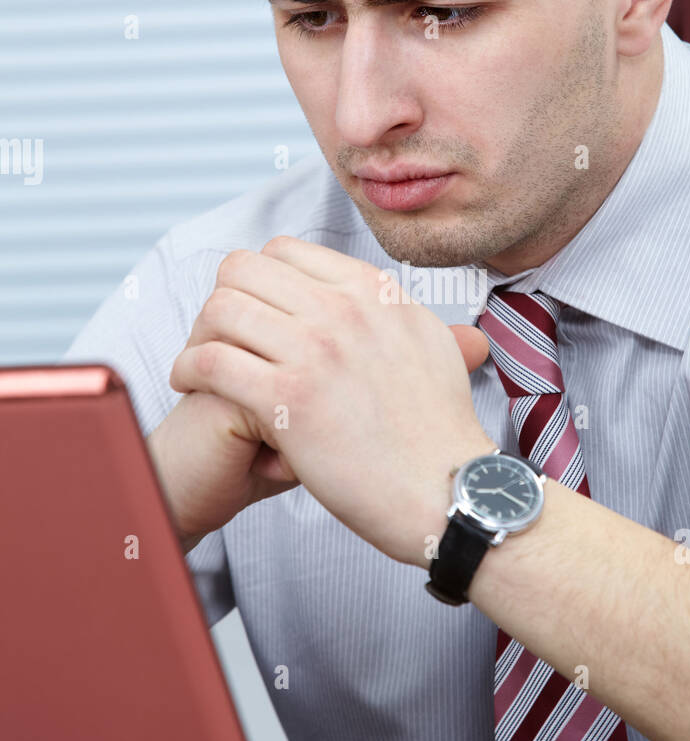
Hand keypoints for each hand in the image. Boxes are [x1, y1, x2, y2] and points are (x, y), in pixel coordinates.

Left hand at [168, 237, 495, 563]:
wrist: (448, 490)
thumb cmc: (440, 432)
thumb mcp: (430, 344)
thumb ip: (393, 312)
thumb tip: (377, 299)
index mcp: (372, 291)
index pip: (284, 251)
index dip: (258, 279)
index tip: (253, 312)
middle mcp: (343, 310)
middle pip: (243, 269)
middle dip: (222, 300)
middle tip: (218, 336)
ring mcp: (314, 351)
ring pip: (221, 309)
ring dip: (199, 334)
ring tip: (199, 363)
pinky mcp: (288, 399)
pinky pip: (211, 361)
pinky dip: (189, 369)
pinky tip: (191, 385)